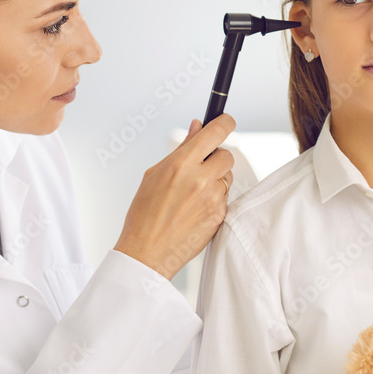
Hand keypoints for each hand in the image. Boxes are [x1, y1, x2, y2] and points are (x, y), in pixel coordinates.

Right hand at [114, 114, 235, 280]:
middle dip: (216, 157)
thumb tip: (198, 126)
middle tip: (201, 166)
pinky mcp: (220, 216)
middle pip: (227, 154)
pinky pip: (225, 197)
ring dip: (216, 179)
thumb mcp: (155, 174)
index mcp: (181, 164)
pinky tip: (195, 209)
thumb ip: (182, 148)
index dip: (225, 122)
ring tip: (193, 193)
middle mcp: (201, 179)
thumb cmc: (144, 212)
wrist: (147, 252)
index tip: (225, 121)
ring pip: (227, 177)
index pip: (216, 132)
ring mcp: (213, 199)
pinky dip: (214, 199)